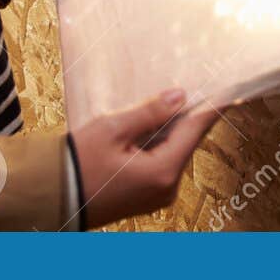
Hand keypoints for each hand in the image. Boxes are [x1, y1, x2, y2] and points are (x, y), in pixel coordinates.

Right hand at [72, 89, 220, 227]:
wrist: (49, 198)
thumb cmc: (76, 164)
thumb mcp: (112, 129)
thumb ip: (149, 113)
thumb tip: (181, 96)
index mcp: (163, 172)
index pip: (196, 130)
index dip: (213, 106)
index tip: (230, 87)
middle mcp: (167, 188)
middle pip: (186, 141)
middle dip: (188, 113)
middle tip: (195, 82)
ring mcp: (157, 196)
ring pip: (174, 151)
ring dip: (171, 127)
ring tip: (170, 97)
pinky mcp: (145, 197)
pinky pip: (161, 162)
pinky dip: (159, 142)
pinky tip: (151, 123)